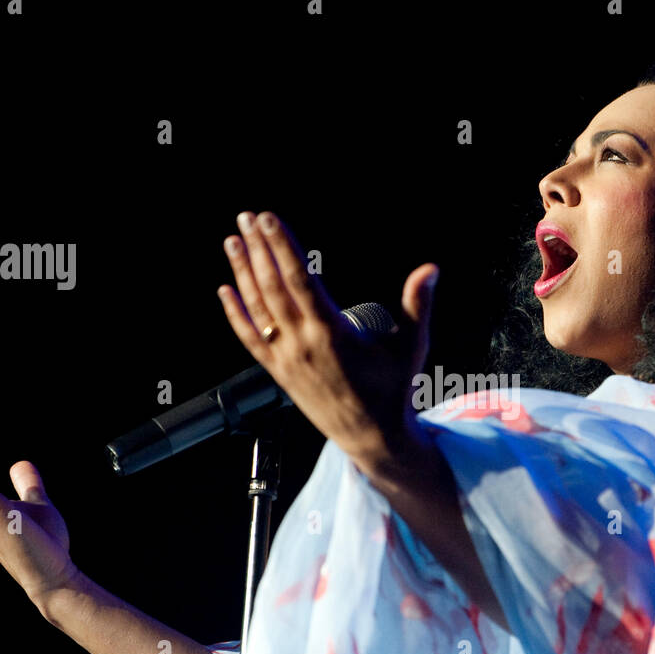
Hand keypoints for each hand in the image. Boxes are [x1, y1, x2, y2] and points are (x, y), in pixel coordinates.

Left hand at [216, 210, 438, 470]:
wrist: (373, 437)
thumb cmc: (393, 390)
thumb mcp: (411, 346)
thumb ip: (418, 305)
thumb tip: (430, 269)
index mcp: (332, 333)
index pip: (300, 279)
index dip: (283, 247)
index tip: (270, 219)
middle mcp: (303, 344)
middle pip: (273, 287)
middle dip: (259, 249)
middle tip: (248, 217)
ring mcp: (286, 359)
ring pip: (257, 309)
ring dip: (242, 273)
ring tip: (233, 241)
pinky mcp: (278, 373)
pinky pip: (250, 338)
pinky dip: (235, 313)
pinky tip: (224, 290)